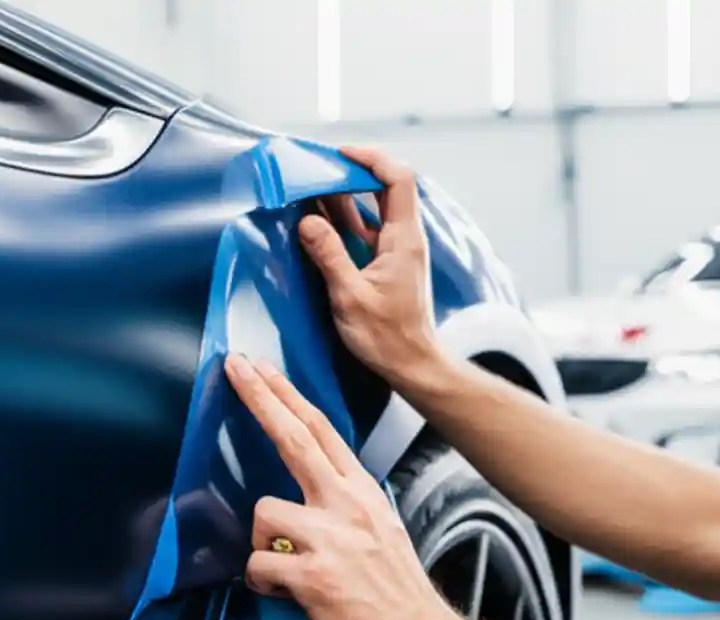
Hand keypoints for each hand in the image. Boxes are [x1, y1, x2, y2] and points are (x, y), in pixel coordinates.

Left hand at [224, 354, 461, 619]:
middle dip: (261, 396)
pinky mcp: (314, 576)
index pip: (319, 430)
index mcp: (362, 492)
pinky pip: (258, 565)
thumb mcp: (379, 529)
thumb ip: (344, 505)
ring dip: (263, 545)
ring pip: (263, 514)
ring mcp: (331, 538)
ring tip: (288, 571)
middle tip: (235, 366)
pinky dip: (264, 583)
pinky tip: (287, 593)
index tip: (262, 368)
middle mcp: (348, 506)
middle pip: (294, 438)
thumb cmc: (396, 595)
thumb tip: (307, 494)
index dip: (286, 395)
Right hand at [303, 147, 438, 383]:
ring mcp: (396, 251)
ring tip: (309, 190)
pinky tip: (317, 222)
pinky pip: (364, 231)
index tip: (339, 154)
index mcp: (403, 239)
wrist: (412, 365)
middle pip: (383, 188)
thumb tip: (307, 220)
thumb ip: (329, 255)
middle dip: (350, 174)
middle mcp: (404, 238)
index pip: (397, 179)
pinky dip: (342, 222)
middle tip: (317, 169)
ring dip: (342, 198)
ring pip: (371, 210)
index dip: (371, 159)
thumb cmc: (386, 336)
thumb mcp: (350, 295)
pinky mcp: (385, 264)